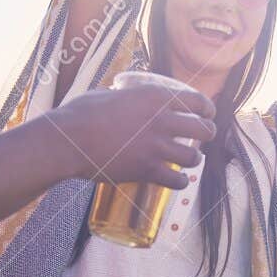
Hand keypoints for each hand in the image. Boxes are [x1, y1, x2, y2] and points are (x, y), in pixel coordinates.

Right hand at [48, 82, 216, 187]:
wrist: (68, 141)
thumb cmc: (80, 114)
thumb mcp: (108, 94)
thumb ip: (125, 97)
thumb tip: (125, 97)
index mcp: (154, 97)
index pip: (196, 101)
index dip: (207, 108)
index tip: (208, 113)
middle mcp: (161, 121)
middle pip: (203, 130)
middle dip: (208, 133)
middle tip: (204, 136)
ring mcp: (156, 147)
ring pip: (194, 157)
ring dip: (194, 159)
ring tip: (190, 160)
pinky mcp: (147, 170)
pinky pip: (177, 180)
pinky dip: (181, 182)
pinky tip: (179, 180)